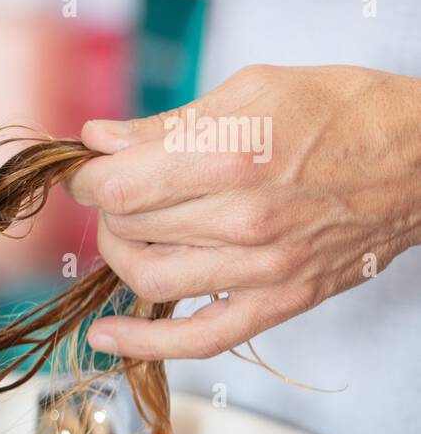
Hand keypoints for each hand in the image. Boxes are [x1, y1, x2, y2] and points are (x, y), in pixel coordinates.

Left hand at [67, 64, 420, 359]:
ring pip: (148, 277)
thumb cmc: (345, 111)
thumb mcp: (253, 90)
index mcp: (231, 154)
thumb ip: (167, 122)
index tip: (87, 170)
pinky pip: (199, 339)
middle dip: (106, 206)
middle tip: (116, 189)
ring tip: (125, 231)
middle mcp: (243, 218)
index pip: (117, 186)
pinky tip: (105, 337)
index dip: (88, 179)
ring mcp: (262, 268)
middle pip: (127, 228)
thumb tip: (99, 140)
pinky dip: (145, 343)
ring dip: (120, 253)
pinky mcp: (279, 302)